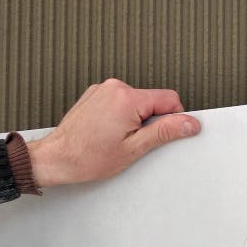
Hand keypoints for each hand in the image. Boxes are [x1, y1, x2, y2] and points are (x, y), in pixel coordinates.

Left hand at [27, 78, 200, 186]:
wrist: (57, 158)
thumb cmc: (87, 158)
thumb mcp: (134, 148)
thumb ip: (165, 132)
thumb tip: (189, 123)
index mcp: (127, 98)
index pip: (170, 99)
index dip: (172, 120)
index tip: (162, 136)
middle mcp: (114, 87)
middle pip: (153, 100)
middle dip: (150, 122)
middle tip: (134, 142)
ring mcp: (103, 89)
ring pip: (137, 102)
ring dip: (135, 120)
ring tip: (117, 139)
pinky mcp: (95, 95)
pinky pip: (121, 102)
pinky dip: (121, 117)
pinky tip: (108, 133)